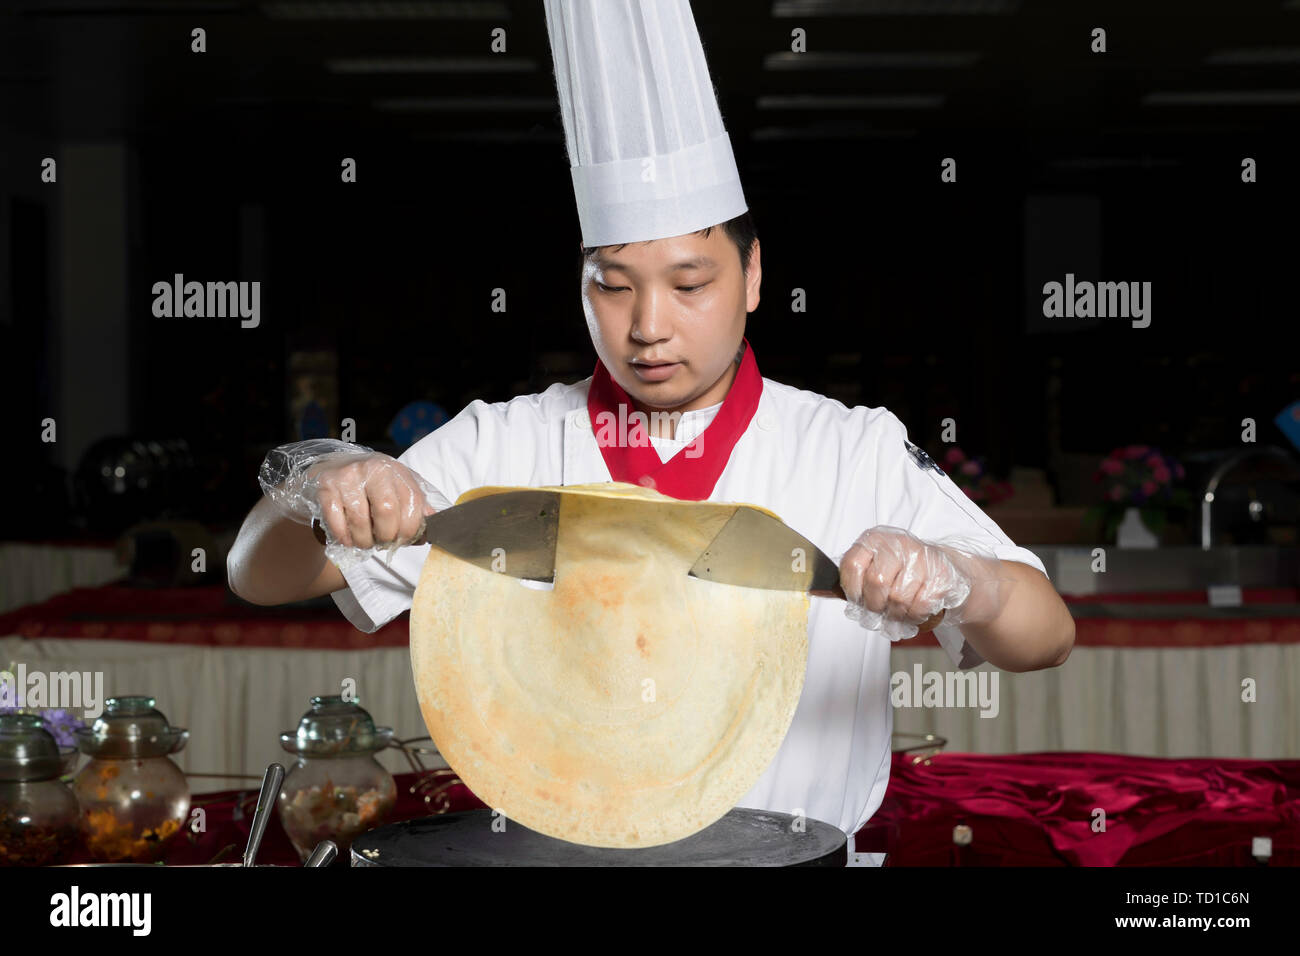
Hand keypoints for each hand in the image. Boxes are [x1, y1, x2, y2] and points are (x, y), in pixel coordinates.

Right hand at [305, 454, 436, 549]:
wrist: (335, 467)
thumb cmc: (374, 485)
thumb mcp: (399, 488)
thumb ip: (418, 508)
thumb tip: (435, 532)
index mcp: (396, 470)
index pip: (411, 502)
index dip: (411, 529)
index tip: (405, 540)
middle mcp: (373, 469)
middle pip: (386, 511)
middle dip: (387, 536)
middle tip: (385, 542)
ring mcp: (347, 477)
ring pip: (360, 520)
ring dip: (365, 541)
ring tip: (367, 543)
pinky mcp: (326, 487)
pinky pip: (336, 521)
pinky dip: (345, 538)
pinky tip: (350, 540)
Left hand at [838, 526, 975, 640]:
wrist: (943, 570)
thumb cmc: (899, 573)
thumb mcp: (871, 570)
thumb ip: (846, 582)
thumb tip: (812, 590)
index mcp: (873, 540)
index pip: (852, 565)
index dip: (852, 590)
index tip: (858, 601)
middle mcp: (897, 543)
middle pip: (876, 583)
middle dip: (875, 605)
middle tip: (880, 611)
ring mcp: (921, 557)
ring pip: (898, 597)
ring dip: (895, 614)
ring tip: (897, 612)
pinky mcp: (941, 574)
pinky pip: (920, 605)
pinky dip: (913, 617)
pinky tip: (913, 612)